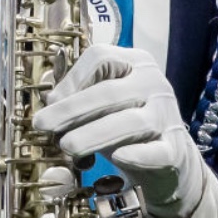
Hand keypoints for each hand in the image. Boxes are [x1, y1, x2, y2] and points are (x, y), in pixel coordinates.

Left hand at [32, 45, 217, 217]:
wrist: (170, 160)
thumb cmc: (128, 126)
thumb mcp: (105, 104)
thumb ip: (80, 98)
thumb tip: (50, 104)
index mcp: (136, 63)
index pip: (101, 58)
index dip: (72, 78)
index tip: (50, 101)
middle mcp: (154, 83)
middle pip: (110, 92)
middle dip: (72, 109)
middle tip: (43, 125)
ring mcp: (167, 116)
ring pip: (131, 122)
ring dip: (94, 134)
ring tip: (66, 146)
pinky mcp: (175, 149)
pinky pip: (158, 152)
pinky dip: (139, 154)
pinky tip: (120, 157)